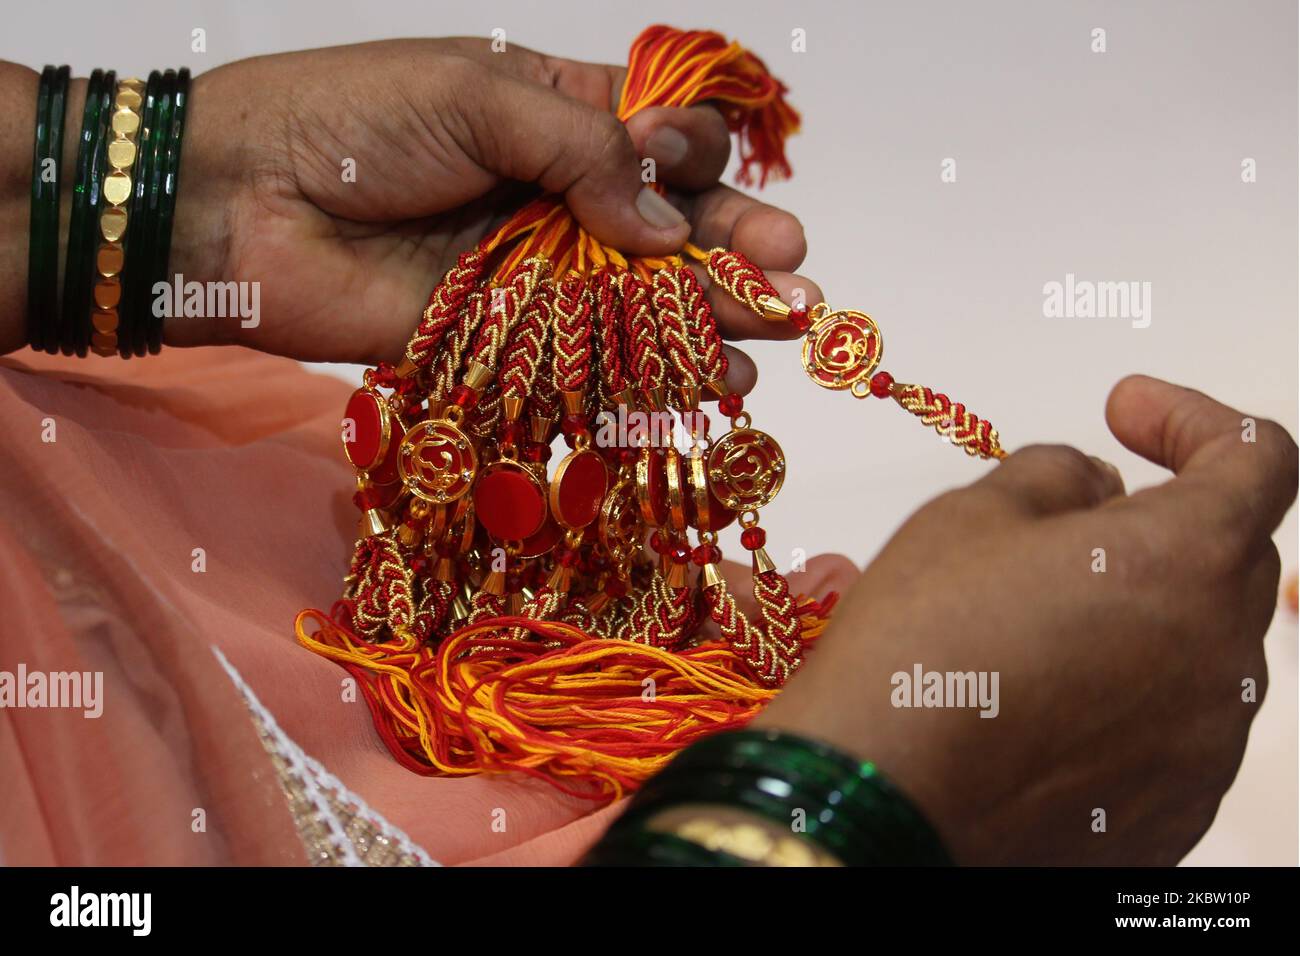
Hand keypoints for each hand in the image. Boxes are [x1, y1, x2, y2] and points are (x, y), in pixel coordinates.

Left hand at [163, 38, 821, 381]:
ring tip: (775, 328)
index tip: (698, 171)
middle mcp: (556, 196)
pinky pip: (593, 357)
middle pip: (668, 226)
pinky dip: (651, 372)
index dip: (697, 159)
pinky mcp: (506, 338)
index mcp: (554, 115)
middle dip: (734, 246)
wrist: (237, 205)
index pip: (660, 137)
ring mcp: (534, 272)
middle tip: (791, 273)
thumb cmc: (349, 120)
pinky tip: (713, 377)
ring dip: (713, 314)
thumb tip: (667, 225)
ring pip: (643, 299)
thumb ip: (584, 152)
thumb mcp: (476, 97)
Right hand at [755, 375, 1297, 864]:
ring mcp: (1205, 746)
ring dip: (1142, 615)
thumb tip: (1095, 489)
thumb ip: (1057, 474)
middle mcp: (1222, 657)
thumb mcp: (969, 514)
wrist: (881, 797)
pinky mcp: (1174, 811)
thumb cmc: (915, 650)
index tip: (1129, 414)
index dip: (1196, 421)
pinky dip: (1128, 696)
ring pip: (1199, 647)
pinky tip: (1045, 698)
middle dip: (1160, 523)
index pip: (1257, 460)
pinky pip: (1174, 728)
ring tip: (1038, 624)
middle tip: (1066, 525)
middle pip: (1230, 558)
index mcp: (1184, 560)